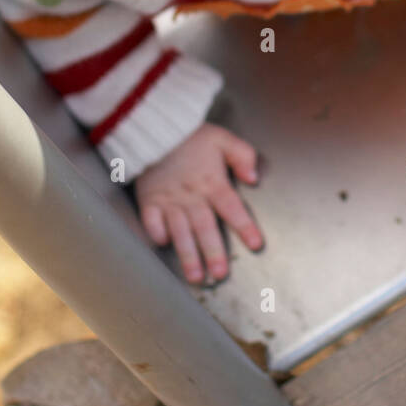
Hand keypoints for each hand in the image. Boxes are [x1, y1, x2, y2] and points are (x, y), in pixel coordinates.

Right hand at [134, 122, 263, 283]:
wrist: (155, 129)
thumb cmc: (192, 136)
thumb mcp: (223, 138)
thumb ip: (242, 155)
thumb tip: (254, 178)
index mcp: (212, 182)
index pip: (232, 208)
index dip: (244, 226)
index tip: (256, 245)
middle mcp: (192, 196)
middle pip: (205, 228)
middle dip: (213, 253)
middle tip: (220, 275)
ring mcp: (169, 200)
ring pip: (180, 232)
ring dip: (188, 255)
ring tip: (195, 277)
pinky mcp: (149, 200)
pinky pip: (152, 222)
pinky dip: (157, 233)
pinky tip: (163, 245)